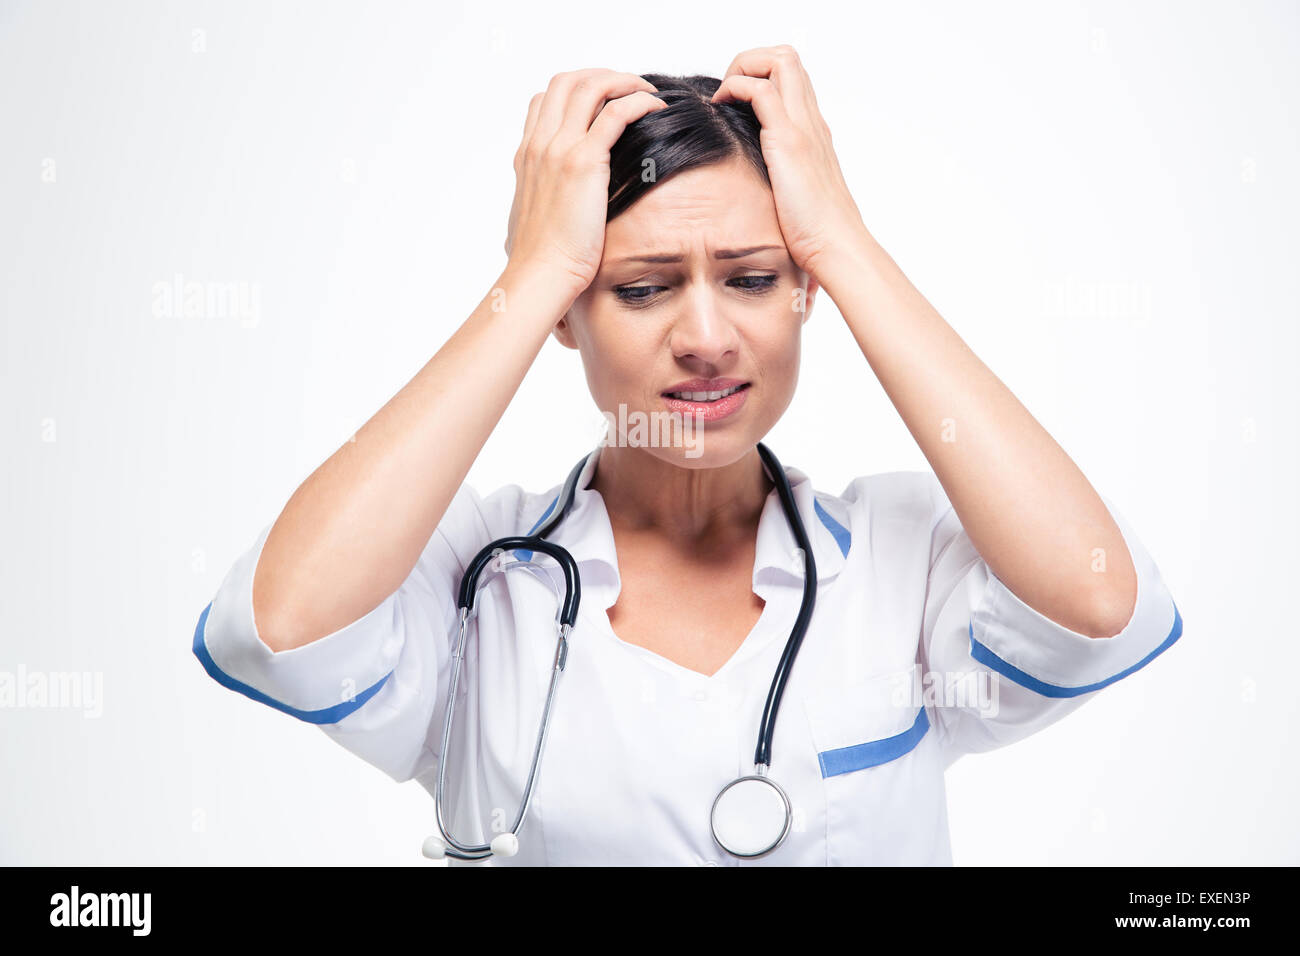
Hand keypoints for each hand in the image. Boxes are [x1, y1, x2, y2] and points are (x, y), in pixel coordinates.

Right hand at [505, 69, 667, 296]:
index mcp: (527, 157)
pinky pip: (616, 111)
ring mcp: (559, 149)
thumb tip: (548, 216)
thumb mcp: (531, 223)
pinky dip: (639, 101)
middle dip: (602, 76)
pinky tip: (656, 109)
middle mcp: (540, 145)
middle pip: (567, 81)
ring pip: (591, 86)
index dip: (575, 90)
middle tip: (630, 89)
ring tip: (648, 93)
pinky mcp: (583, 162)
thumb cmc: (540, 261)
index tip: (603, 101)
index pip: (544, 100)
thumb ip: (540, 206)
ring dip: (624, 81)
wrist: (539, 275)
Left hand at [710, 46, 866, 280]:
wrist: (837, 247)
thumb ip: (782, 182)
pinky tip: (721, 109)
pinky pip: (760, 91)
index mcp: (813, 133)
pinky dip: (735, 88)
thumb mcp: (796, 197)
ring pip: (779, 61)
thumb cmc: (817, 234)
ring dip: (744, 67)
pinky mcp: (789, 142)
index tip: (736, 102)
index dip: (762, 76)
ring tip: (724, 96)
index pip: (792, 80)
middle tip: (729, 93)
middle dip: (751, 61)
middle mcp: (811, 122)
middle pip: (788, 58)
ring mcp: (803, 128)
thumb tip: (763, 195)